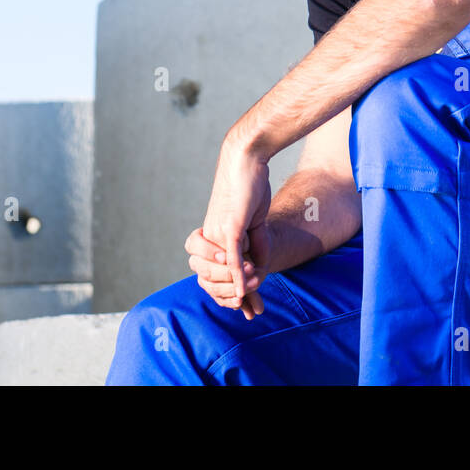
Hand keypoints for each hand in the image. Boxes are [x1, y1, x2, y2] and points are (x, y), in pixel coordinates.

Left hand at [199, 140, 271, 319]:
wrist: (245, 159)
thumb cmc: (249, 187)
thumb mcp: (254, 222)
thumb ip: (256, 246)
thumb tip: (258, 269)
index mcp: (212, 239)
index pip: (214, 277)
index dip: (229, 297)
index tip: (247, 311)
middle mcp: (210, 239)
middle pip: (217, 281)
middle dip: (236, 299)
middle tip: (253, 309)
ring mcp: (219, 234)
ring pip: (226, 272)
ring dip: (242, 287)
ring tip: (257, 289)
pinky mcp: (231, 227)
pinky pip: (232, 258)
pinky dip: (237, 276)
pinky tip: (243, 292)